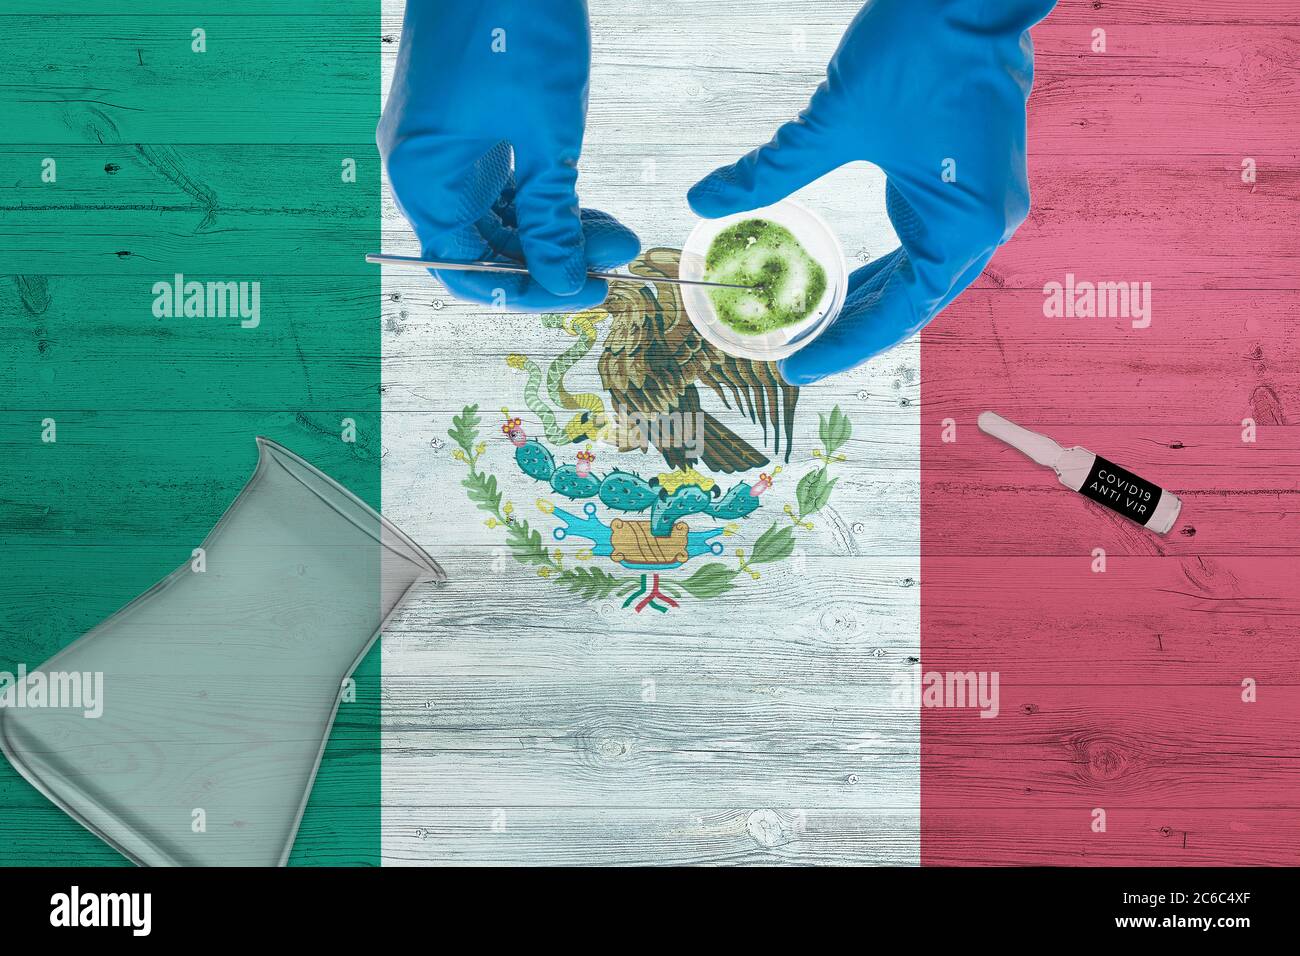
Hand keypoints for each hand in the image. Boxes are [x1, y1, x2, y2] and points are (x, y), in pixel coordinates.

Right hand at [378, 0, 638, 310]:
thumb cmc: (512, 24)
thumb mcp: (546, 137)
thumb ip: (551, 218)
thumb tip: (564, 283)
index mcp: (424, 178)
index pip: (466, 270)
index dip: (526, 292)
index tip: (585, 292)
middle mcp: (423, 167)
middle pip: (484, 246)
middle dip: (552, 258)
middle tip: (615, 262)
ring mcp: (443, 144)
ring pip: (498, 216)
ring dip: (554, 230)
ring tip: (615, 234)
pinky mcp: (465, 124)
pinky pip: (500, 182)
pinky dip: (542, 197)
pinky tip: (586, 205)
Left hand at [688, 0, 1055, 383]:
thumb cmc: (916, 48)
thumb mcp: (832, 120)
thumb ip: (769, 170)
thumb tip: (702, 200)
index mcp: (961, 228)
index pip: (898, 314)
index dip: (844, 346)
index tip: (797, 369)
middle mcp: (983, 228)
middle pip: (913, 305)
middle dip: (854, 331)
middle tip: (798, 357)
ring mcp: (986, 206)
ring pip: (922, 278)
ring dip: (872, 301)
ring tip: (818, 327)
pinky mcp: (975, 184)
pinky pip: (930, 244)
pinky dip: (891, 266)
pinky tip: (853, 281)